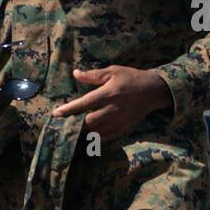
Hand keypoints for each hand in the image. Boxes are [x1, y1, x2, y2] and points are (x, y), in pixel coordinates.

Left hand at [51, 66, 172, 141]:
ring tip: (72, 130)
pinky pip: (106, 137)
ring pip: (96, 132)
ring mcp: (120, 121)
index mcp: (110, 93)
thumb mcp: (113, 71)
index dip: (69, 109)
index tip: (56, 114)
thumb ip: (93, 75)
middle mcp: (114, 109)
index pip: (85, 103)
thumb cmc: (131, 78)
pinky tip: (87, 135)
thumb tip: (75, 74)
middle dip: (75, 124)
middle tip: (63, 124)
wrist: (154, 91)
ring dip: (83, 132)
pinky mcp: (124, 128)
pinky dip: (95, 137)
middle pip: (89, 122)